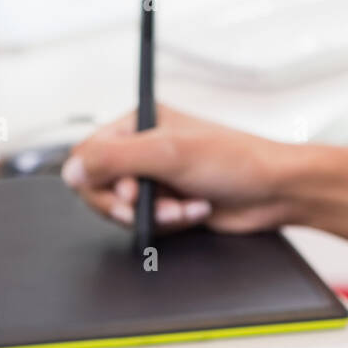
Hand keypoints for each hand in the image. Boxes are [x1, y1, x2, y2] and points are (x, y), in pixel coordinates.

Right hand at [62, 106, 295, 233]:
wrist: (275, 190)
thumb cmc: (237, 160)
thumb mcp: (168, 153)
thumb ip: (113, 159)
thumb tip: (71, 169)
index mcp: (140, 123)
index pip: (90, 154)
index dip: (100, 181)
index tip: (125, 195)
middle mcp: (145, 149)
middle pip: (104, 187)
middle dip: (130, 204)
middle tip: (148, 207)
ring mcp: (159, 178)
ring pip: (128, 210)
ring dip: (157, 215)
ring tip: (184, 207)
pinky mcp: (172, 204)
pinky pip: (152, 223)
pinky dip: (173, 223)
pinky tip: (196, 210)